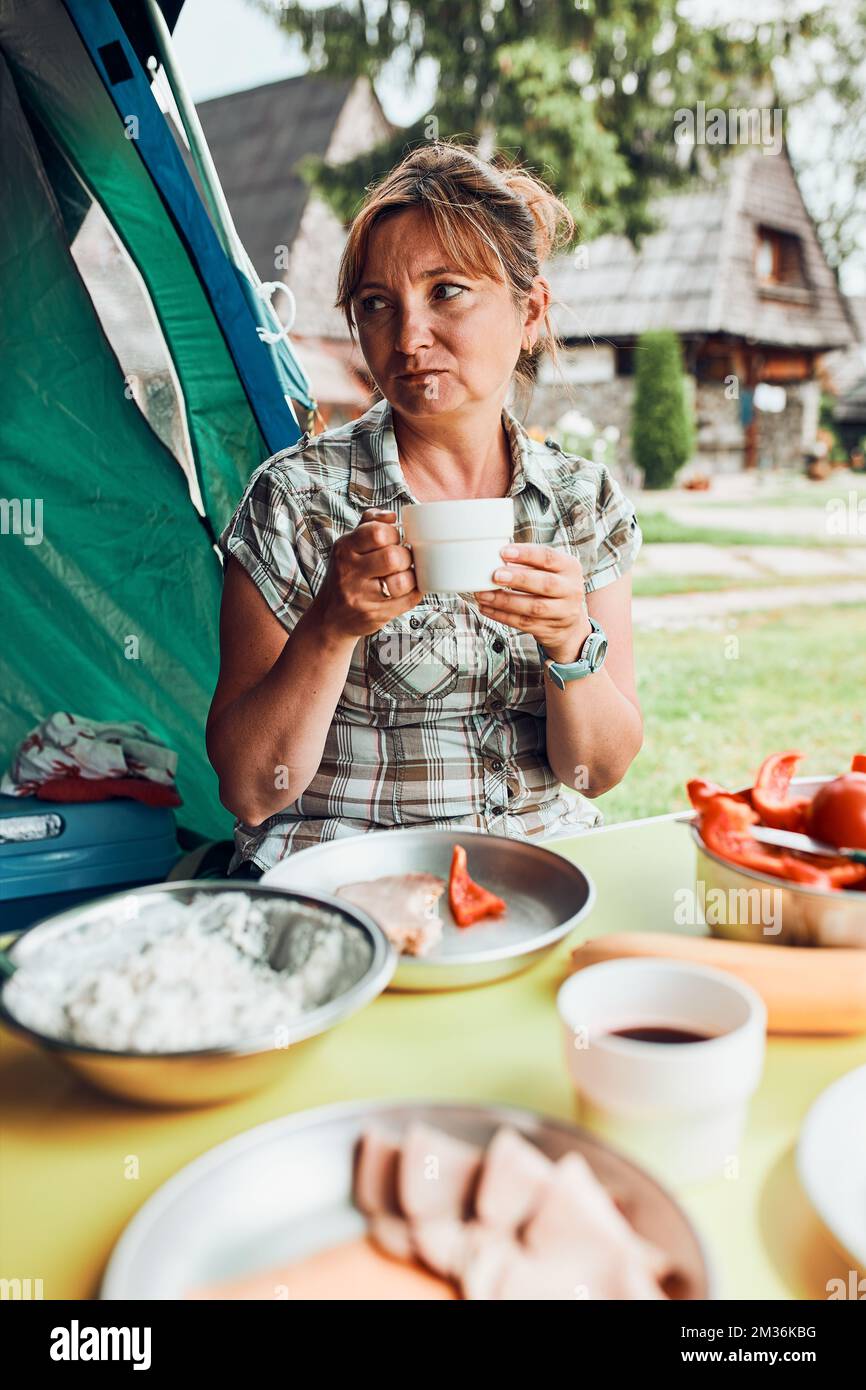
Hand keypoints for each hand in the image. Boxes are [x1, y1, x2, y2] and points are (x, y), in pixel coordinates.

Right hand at [315, 508, 421, 639]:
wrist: (330, 617)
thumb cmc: (345, 575)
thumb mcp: (349, 545)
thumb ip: (370, 523)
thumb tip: (392, 515)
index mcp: (344, 549)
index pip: (378, 533)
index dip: (394, 534)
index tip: (394, 540)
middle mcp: (350, 572)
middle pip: (393, 557)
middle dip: (406, 557)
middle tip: (402, 561)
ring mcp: (361, 597)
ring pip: (403, 581)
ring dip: (411, 577)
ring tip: (403, 575)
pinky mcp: (375, 615)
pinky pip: (409, 600)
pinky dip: (413, 593)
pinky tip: (404, 590)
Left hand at [474, 543, 591, 662]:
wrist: (569, 623)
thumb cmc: (552, 587)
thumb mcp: (550, 570)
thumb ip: (529, 563)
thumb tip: (494, 558)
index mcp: (569, 567)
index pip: (549, 557)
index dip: (526, 554)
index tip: (504, 552)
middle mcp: (570, 589)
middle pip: (545, 584)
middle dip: (518, 579)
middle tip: (495, 575)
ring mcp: (563, 612)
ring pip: (533, 607)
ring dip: (505, 601)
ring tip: (483, 595)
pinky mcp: (550, 629)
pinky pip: (523, 623)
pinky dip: (502, 616)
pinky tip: (487, 608)